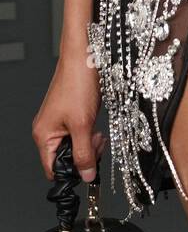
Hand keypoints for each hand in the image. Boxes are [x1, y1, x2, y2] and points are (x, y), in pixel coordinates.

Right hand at [32, 51, 106, 183]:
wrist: (84, 56)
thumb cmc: (77, 83)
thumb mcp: (83, 124)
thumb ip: (84, 152)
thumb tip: (86, 175)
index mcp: (43, 135)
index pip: (54, 169)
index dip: (72, 172)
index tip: (90, 168)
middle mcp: (47, 130)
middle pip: (65, 157)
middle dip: (84, 154)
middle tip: (98, 144)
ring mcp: (57, 121)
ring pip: (74, 145)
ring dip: (89, 143)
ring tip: (98, 133)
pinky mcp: (68, 114)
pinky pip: (78, 133)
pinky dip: (88, 133)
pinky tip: (96, 126)